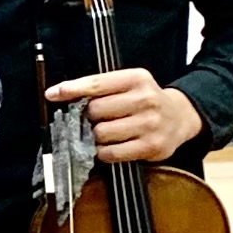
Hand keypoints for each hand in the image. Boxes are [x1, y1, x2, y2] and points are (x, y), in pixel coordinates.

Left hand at [50, 67, 203, 164]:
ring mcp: (149, 124)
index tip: (53, 94)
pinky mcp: (151, 146)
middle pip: (96, 111)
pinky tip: (109, 146)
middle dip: (87, 117)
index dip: (72, 89)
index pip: (97, 84)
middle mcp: (145, 99)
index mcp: (137, 79)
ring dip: (95, 137)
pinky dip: (103, 152)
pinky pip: (111, 153)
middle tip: (91, 120)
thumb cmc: (144, 101)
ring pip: (101, 134)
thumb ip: (100, 88)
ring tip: (103, 133)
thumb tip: (59, 94)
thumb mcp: (128, 85)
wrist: (179, 118)